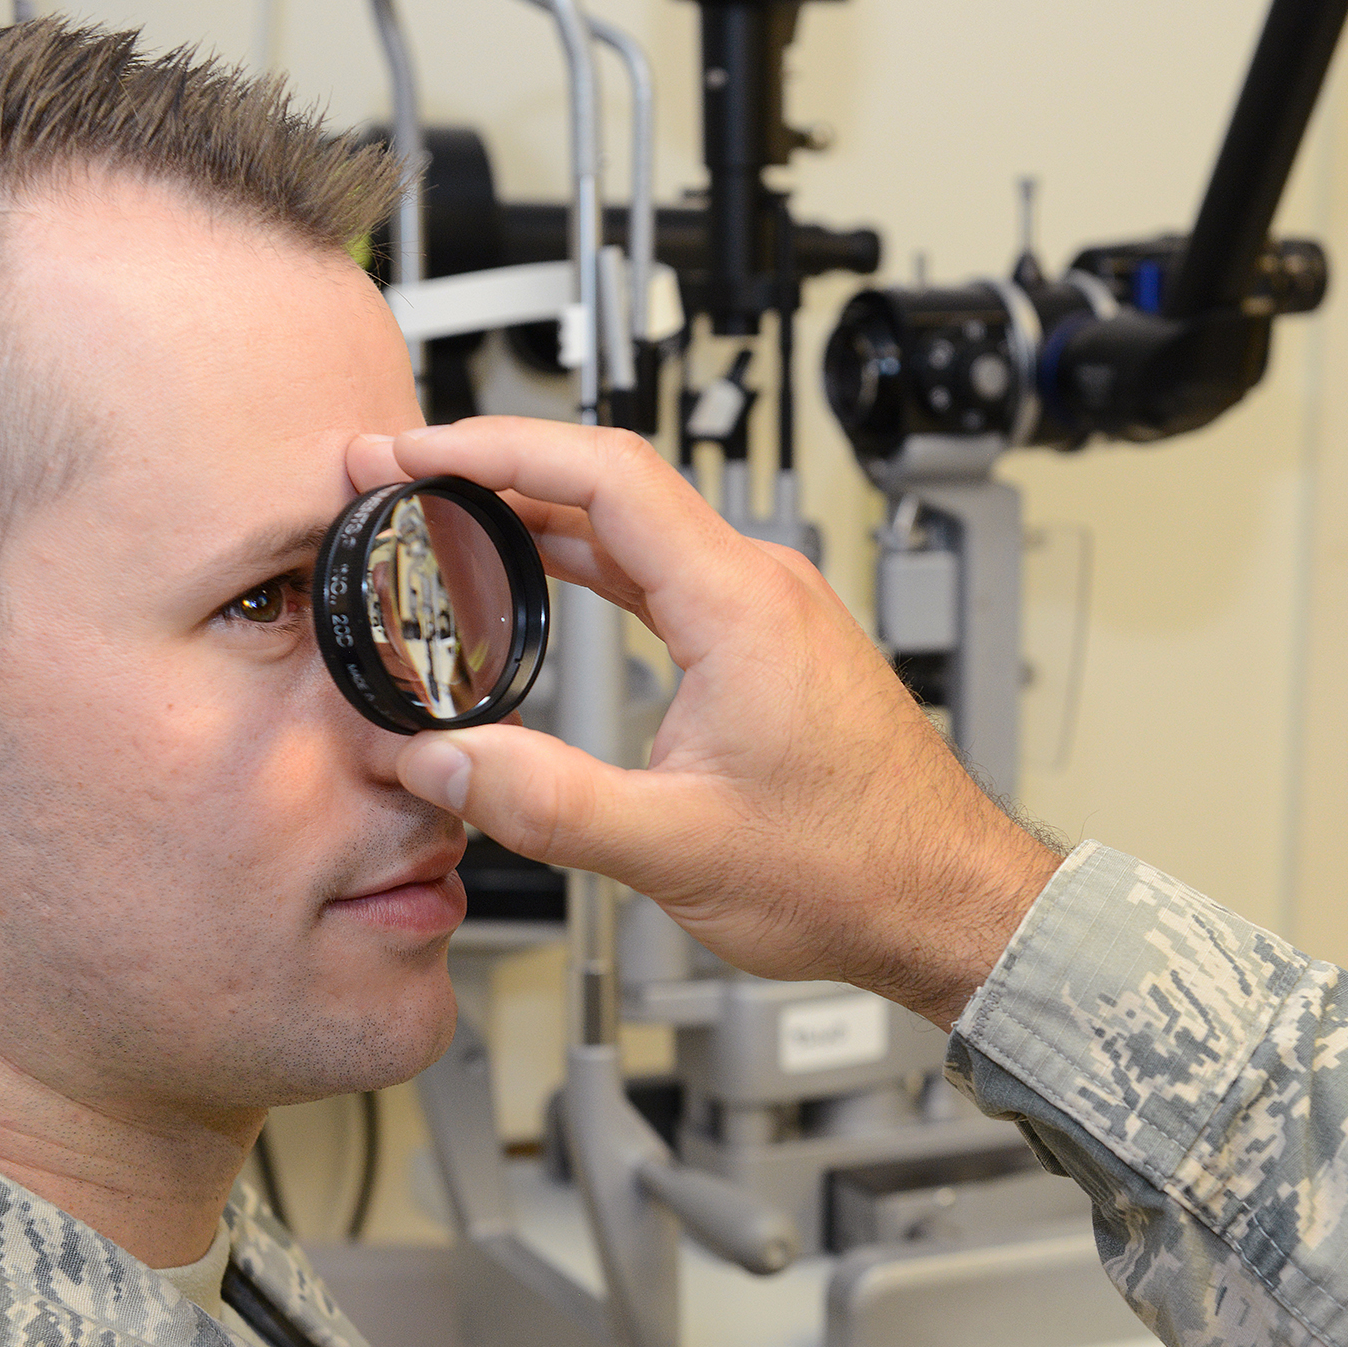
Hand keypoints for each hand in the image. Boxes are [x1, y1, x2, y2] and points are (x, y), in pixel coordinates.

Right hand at [347, 419, 1061, 1028]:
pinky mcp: (765, 641)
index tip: (419, 451)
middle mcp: (761, 586)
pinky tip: (539, 572)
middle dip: (495, 471)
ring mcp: (767, 609)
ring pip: (634, 526)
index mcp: (742, 607)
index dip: (496, 449)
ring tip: (445, 515)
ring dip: (538, 513)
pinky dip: (587, 558)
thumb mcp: (676, 849)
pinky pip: (661, 569)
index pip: (603, 473)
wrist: (944, 897)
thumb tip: (440, 763)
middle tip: (403, 480)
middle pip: (609, 483)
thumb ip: (544, 803)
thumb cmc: (858, 869)